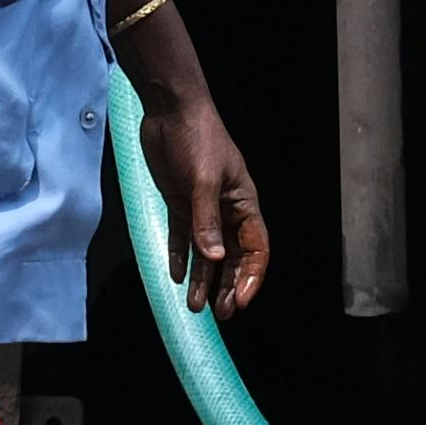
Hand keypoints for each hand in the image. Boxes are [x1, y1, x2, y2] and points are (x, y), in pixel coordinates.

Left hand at [143, 81, 267, 313]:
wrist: (170, 110)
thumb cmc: (198, 139)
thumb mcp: (204, 180)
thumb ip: (206, 220)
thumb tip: (213, 258)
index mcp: (244, 204)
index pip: (255, 249)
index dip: (250, 277)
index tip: (239, 302)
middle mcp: (226, 210)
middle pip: (231, 257)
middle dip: (226, 286)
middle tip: (219, 314)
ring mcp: (202, 208)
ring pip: (205, 253)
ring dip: (202, 279)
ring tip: (195, 306)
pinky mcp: (179, 202)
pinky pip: (181, 238)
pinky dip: (180, 257)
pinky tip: (176, 277)